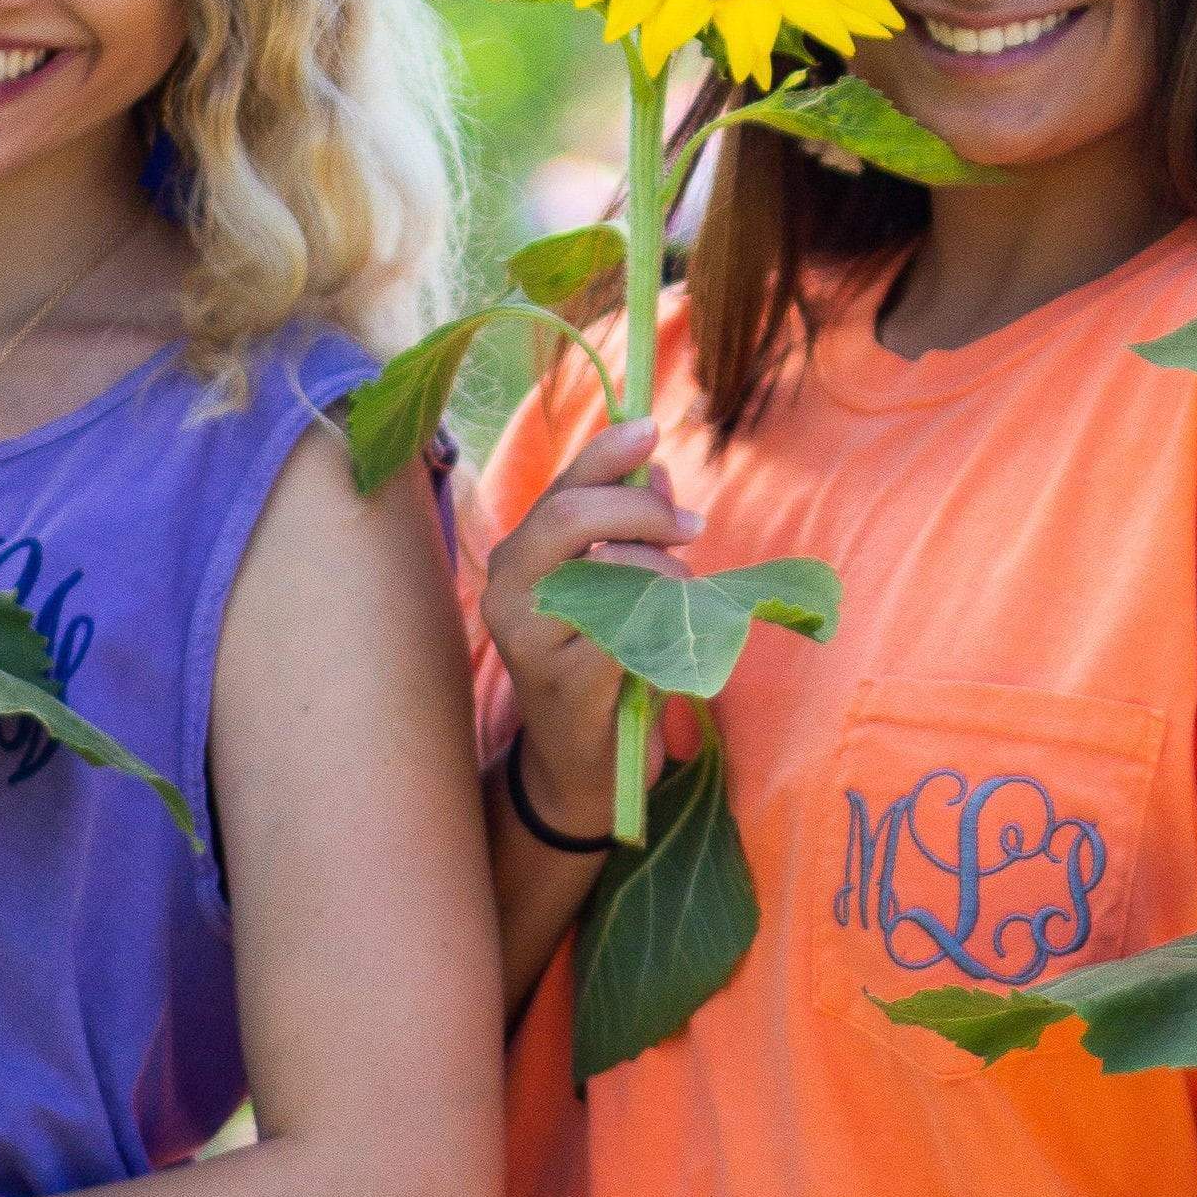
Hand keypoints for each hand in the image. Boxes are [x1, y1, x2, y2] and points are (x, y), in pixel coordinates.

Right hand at [477, 416, 699, 830]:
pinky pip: (624, 631)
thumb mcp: (616, 588)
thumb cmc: (604, 666)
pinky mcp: (563, 683)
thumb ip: (628, 528)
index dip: (605, 453)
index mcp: (520, 558)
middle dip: (639, 510)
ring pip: (603, 570)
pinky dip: (664, 624)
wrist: (584, 768)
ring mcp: (528, 641)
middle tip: (690, 527)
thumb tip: (657, 471)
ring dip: (663, 573)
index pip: (560, 489)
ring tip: (685, 596)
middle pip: (568, 517)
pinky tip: (674, 637)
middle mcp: (507, 591)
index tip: (652, 429)